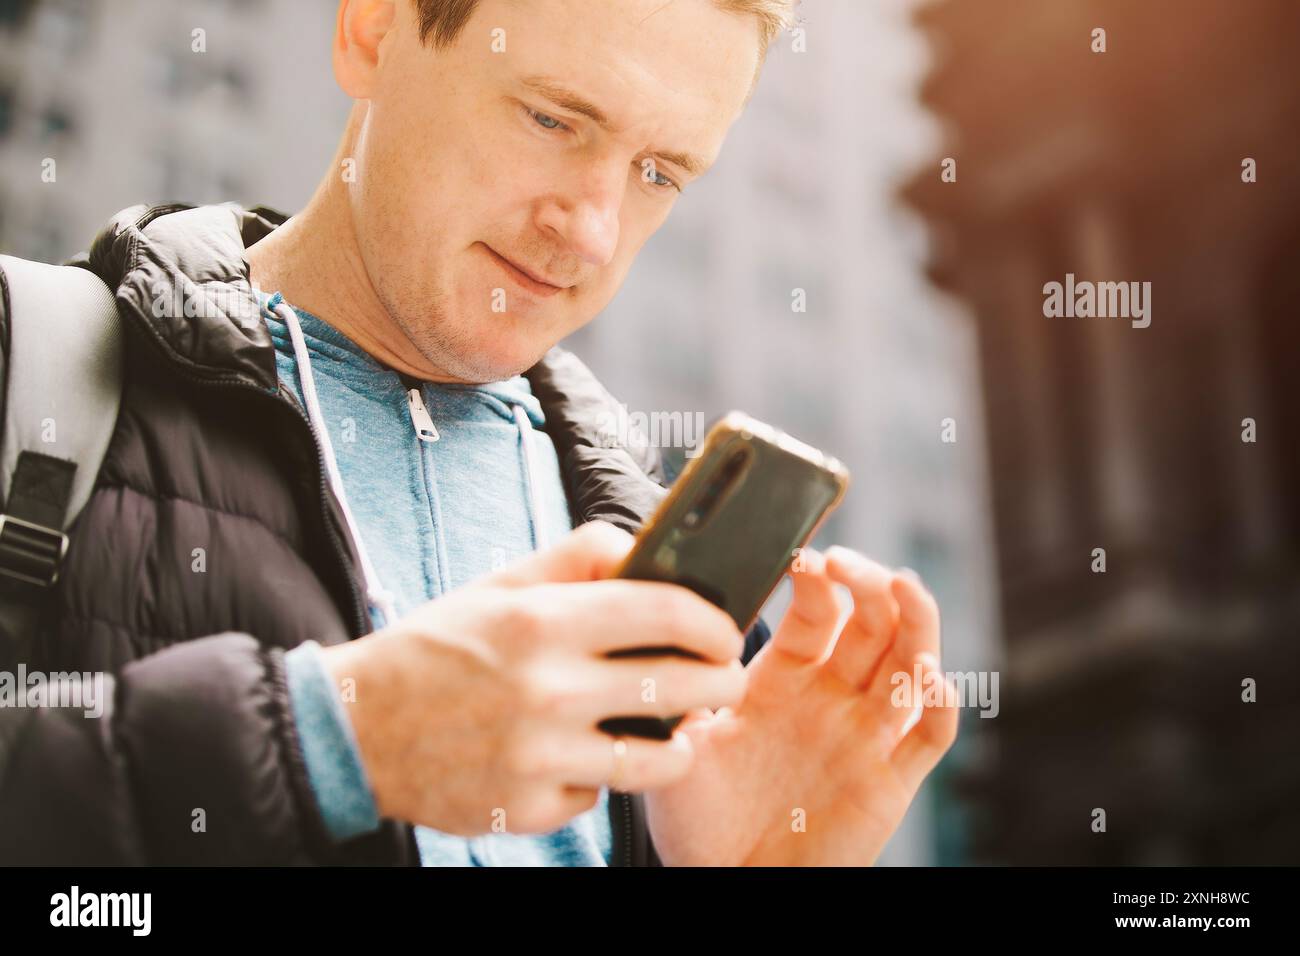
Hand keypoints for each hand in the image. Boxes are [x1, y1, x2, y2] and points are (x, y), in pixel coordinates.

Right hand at [318, 520, 746, 835]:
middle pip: (682, 688)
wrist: (357, 729)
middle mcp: (546, 690)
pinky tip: (581, 755)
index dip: (714, 621)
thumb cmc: (438, 648)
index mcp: (542, 623)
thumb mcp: (501, 586)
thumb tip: (643, 547)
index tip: (725, 630)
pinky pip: (598, 794)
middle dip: (721, 682)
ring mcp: (539, 757)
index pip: (666, 613)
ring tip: (676, 726)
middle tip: (722, 678)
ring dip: (680, 741)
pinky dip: (599, 776)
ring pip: (658, 759)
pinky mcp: (528, 808)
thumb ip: (576, 556)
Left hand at [644, 546, 958, 864]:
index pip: (816, 610)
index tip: (803, 556)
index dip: (818, 579)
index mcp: (783, 677)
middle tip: (848, 562)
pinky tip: (933, 678)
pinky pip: (930, 736)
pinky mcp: (890, 780)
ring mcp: (865, 735)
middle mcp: (831, 696)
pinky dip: (942, 704)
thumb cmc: (695, 815)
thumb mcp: (679, 741)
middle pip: (873, 622)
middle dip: (869, 583)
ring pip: (912, 663)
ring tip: (904, 586)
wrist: (722, 884)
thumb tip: (678, 630)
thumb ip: (685, 688)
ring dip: (916, 620)